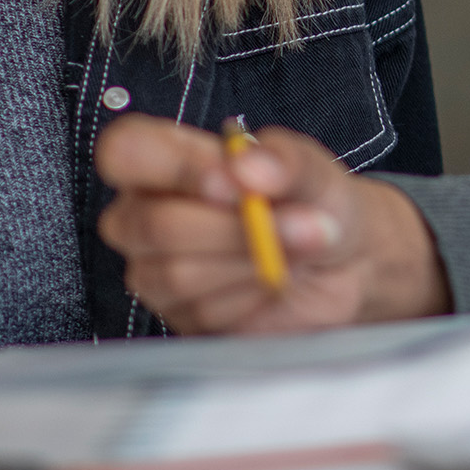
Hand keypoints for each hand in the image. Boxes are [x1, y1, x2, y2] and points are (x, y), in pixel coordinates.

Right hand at [95, 115, 451, 333]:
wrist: (347, 263)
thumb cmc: (315, 202)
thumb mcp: (314, 169)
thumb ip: (283, 160)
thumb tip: (245, 167)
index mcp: (166, 160)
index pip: (123, 152)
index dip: (174, 169)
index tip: (233, 183)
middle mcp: (147, 214)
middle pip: (152, 225)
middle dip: (231, 228)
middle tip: (293, 221)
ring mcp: (156, 269)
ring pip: (177, 274)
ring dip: (249, 261)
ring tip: (291, 250)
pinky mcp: (179, 316)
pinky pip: (203, 312)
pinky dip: (253, 293)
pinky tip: (274, 279)